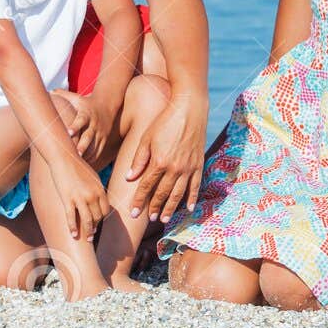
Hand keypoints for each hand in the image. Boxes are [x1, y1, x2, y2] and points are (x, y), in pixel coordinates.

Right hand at [51, 155, 109, 241]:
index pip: (105, 210)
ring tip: (87, 239)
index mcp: (100, 189)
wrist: (64, 157)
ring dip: (88, 232)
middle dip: (96, 227)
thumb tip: (98, 200)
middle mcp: (92, 194)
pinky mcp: (67, 199)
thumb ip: (96, 189)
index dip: (102, 219)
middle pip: (98, 216)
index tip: (99, 225)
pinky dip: (73, 228)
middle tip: (92, 235)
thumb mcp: (92, 177)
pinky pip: (71, 217)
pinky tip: (73, 235)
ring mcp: (80, 197)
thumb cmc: (77, 167)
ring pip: (88, 220)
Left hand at [52, 91, 109, 161]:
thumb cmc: (86, 103)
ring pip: (94, 147)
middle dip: (83, 146)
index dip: (75, 126)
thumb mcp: (77, 97)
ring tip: (78, 165)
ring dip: (87, 156)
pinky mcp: (102, 140)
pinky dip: (91, 159)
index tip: (69, 132)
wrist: (107, 106)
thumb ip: (63, 95)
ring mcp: (99, 133)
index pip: (80, 120)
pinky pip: (97, 152)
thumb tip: (49, 90)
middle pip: (88, 136)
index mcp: (86, 114)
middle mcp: (94, 125)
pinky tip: (83, 167)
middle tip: (76, 154)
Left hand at [125, 95, 205, 222]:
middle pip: (162, 193)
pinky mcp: (199, 164)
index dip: (139, 201)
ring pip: (179, 194)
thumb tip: (129, 178)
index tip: (132, 212)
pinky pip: (196, 186)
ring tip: (164, 219)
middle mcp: (175, 168)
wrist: (190, 109)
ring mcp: (188, 167)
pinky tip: (188, 208)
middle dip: (154, 207)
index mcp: (160, 162)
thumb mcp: (147, 137)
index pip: (146, 187)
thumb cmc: (165, 121)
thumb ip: (139, 159)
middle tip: (149, 219)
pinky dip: (192, 198)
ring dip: (171, 208)